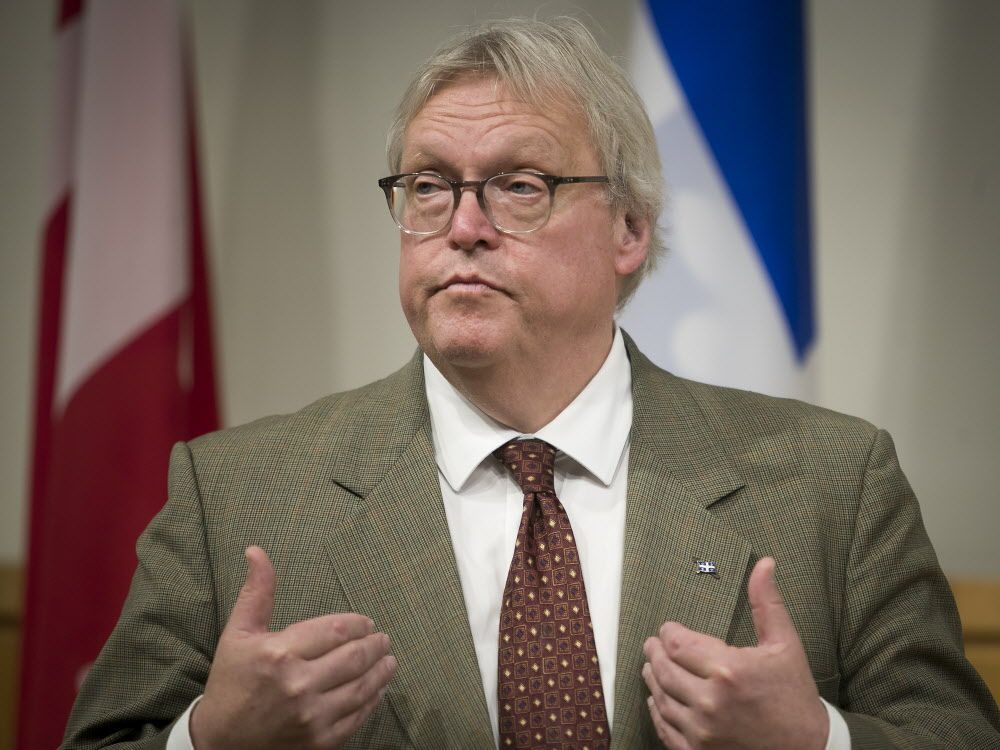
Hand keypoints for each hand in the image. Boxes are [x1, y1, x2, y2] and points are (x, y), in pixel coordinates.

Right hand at [190, 546, 396, 749]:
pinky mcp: (319, 741)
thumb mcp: (239, 633)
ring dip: (381, 671)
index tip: (366, 623)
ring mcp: (311, 716)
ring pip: (361, 687)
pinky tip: (378, 689)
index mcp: (280, 653)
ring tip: (389, 660)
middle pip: (353, 658)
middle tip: (383, 638)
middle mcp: (298, 684)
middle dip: (374, 645)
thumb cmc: (231, 681)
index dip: (357, 625)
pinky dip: (373, 701)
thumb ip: (257, 592)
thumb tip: (256, 551)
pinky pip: (356, 716)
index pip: (335, 631)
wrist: (220, 741)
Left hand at [642, 557, 827, 749]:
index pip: (677, 644)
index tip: (668, 629)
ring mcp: (702, 731)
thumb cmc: (795, 696)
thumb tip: (764, 564)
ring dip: (652, 679)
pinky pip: (665, 729)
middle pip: (663, 669)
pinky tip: (658, 700)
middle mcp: (711, 701)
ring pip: (661, 698)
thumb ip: (767, 603)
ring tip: (652, 667)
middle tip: (651, 645)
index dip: (667, 633)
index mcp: (729, 670)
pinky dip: (658, 712)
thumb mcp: (785, 645)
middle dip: (654, 653)